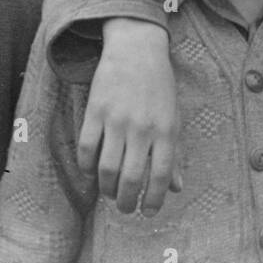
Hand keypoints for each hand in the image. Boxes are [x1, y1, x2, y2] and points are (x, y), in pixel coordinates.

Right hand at [76, 18, 182, 214]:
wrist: (137, 49)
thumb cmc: (159, 86)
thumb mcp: (174, 117)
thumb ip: (175, 153)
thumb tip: (175, 188)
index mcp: (166, 130)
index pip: (160, 176)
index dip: (153, 200)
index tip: (147, 213)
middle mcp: (142, 128)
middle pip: (131, 177)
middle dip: (126, 201)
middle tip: (124, 208)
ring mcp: (117, 119)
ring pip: (107, 168)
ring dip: (106, 188)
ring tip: (108, 193)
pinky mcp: (95, 111)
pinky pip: (87, 147)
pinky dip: (87, 166)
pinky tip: (91, 172)